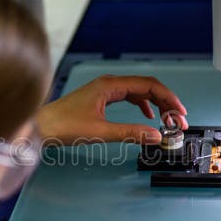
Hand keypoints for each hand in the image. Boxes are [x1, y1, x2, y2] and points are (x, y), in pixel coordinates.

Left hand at [36, 75, 187, 144]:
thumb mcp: (101, 132)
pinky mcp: (100, 100)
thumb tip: (155, 135)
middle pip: (146, 87)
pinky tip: (147, 116)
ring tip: (167, 119)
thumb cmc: (62, 126)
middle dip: (165, 102)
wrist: (40, 127)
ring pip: (138, 92)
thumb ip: (131, 134)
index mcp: (110, 86)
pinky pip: (128, 97)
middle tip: (178, 120)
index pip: (149, 86)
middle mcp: (109, 84)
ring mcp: (104, 91)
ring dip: (155, 104)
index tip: (180, 113)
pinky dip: (142, 105)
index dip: (168, 99)